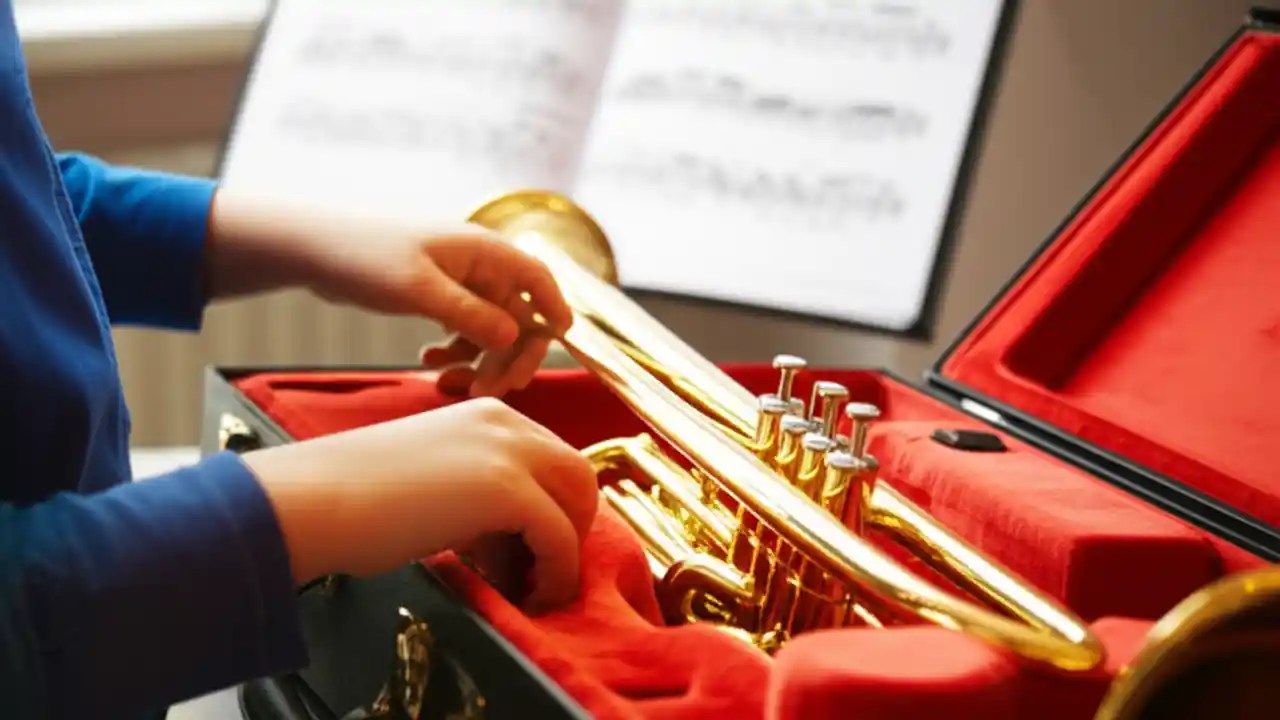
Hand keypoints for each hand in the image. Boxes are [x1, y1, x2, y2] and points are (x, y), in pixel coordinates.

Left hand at [205, 192, 573, 396]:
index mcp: (484, 251)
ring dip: (478, 362)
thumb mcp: (420, 291)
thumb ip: (471, 316)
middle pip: (518, 316)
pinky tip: (430, 363)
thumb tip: (517, 338)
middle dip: (508, 357)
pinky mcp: (438, 296)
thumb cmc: (366, 258)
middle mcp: (478, 265)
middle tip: (488, 392)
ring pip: (491, 330)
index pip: (538, 278)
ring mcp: (459, 282)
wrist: (314, 249)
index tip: (562, 342)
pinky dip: (456, 353)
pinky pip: (465, 332)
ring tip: (447, 384)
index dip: (556, 309)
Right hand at [240, 398, 597, 611]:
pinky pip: (561, 538)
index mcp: (487, 414)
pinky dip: (555, 574)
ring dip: (564, 553)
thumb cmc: (353, 500)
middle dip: (568, 527)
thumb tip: (516, 543)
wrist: (311, 502)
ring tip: (526, 589)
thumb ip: (480, 493)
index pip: (551, 461)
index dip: (548, 511)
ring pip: (578, 503)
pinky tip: (526, 596)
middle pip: (577, 476)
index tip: (521, 554)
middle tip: (533, 572)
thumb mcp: (435, 479)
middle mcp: (505, 421)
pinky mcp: (508, 489)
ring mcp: (510, 450)